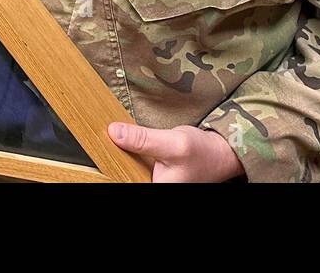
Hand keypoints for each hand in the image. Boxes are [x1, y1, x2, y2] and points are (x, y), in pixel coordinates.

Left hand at [108, 122, 245, 182]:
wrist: (221, 153)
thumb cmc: (203, 153)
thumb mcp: (173, 143)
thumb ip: (144, 140)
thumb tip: (114, 132)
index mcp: (154, 188)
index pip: (122, 179)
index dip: (110, 170)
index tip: (98, 151)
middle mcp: (153, 186)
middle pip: (122, 174)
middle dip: (115, 158)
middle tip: (107, 138)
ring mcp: (152, 181)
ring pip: (127, 168)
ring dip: (122, 152)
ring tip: (113, 137)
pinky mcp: (152, 173)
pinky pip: (134, 163)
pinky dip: (129, 150)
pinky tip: (124, 138)